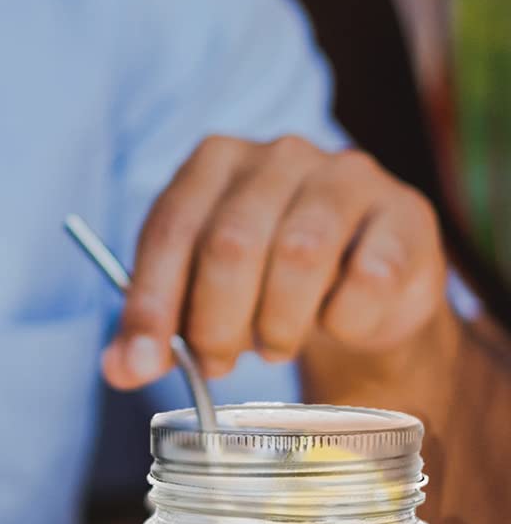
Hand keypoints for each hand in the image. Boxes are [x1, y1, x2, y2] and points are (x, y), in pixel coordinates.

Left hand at [103, 136, 448, 389]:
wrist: (361, 292)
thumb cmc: (261, 286)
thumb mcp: (196, 302)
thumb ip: (152, 331)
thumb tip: (119, 369)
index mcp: (213, 162)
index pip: (170, 231)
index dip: (153, 305)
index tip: (144, 364)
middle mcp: (278, 154)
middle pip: (231, 243)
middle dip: (216, 322)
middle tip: (216, 365)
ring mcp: (347, 175)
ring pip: (300, 255)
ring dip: (278, 323)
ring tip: (274, 345)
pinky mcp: (404, 213)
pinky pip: (367, 278)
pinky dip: (343, 321)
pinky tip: (336, 324)